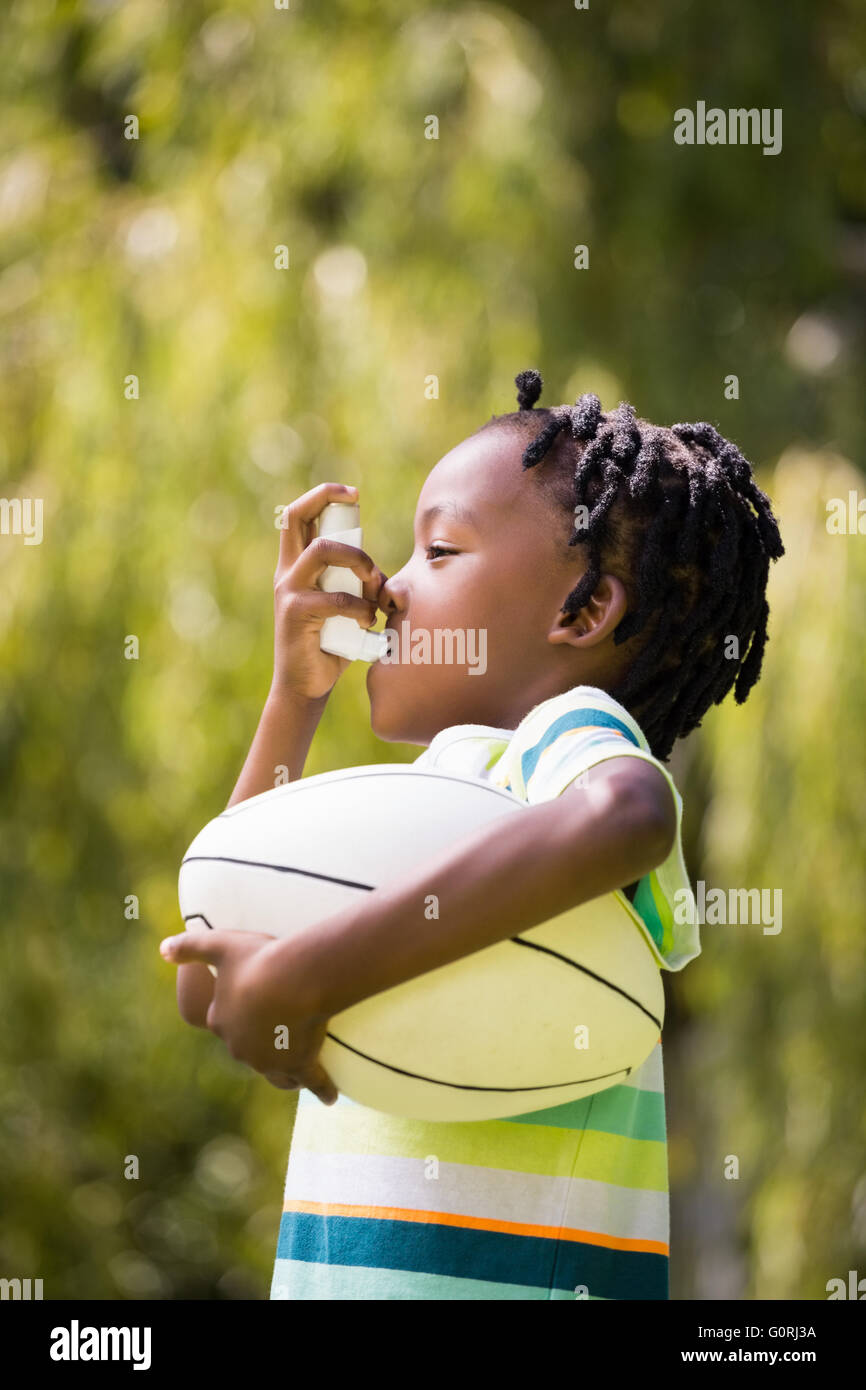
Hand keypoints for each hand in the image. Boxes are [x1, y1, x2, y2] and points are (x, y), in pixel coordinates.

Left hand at [159, 929, 338, 1104]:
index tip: (249, 1006)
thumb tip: (163, 948)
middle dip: (259, 1042)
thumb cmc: (257, 960)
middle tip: (278, 1028)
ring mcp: (270, 1060)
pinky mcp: (299, 1064)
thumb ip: (191, 947)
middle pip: (248, 1047)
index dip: (236, 1012)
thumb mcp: (220, 946)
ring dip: (283, 1069)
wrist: (292, 980)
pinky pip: (312, 1082)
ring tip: (295, 1067)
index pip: (223, 1020)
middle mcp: (240, 1046)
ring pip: (276, 1070)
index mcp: (221, 1019)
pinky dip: (322, 1090)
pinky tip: (330, 1097)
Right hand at [273, 482, 387, 700]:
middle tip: (357, 504)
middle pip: (295, 517)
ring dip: (358, 559)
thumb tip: (385, 580)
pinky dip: (360, 607)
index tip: (352, 495)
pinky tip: (368, 621)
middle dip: (327, 499)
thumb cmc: (331, 645)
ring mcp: (289, 591)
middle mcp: (287, 573)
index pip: (298, 517)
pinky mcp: (296, 614)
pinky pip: (335, 598)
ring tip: (374, 582)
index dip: (323, 496)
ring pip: (322, 551)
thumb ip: (358, 588)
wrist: (305, 687)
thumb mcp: (345, 608)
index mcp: (296, 567)